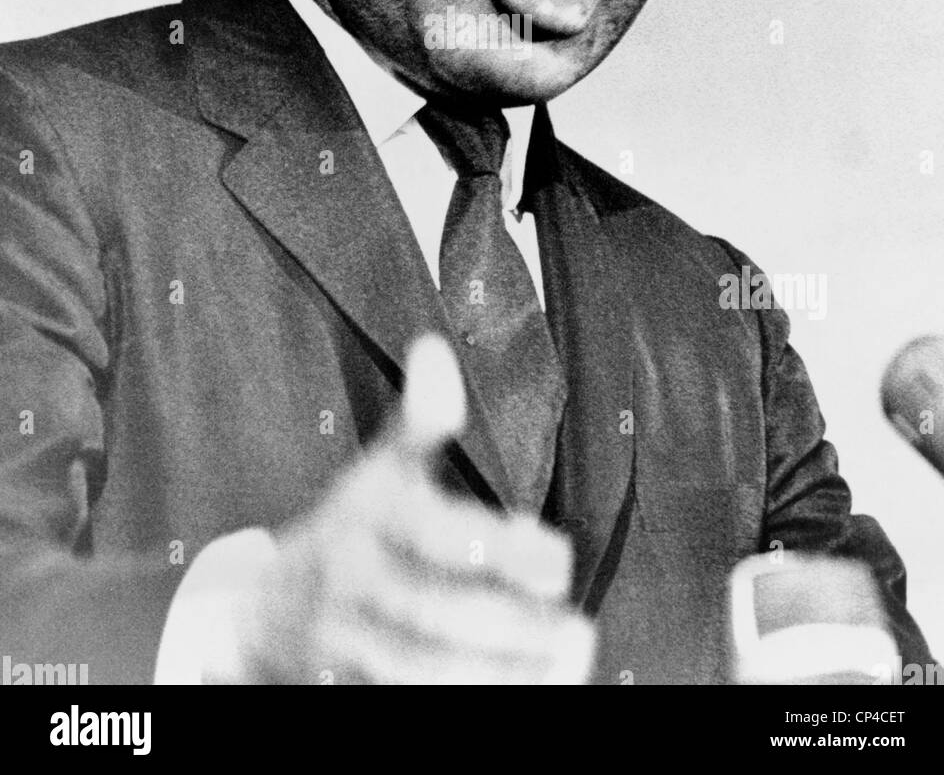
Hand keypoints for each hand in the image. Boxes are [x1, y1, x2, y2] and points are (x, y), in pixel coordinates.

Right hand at [238, 334, 593, 683]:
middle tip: (576, 624)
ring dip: (498, 672)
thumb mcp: (381, 467)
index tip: (558, 558)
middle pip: (433, 609)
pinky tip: (522, 687)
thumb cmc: (352, 528)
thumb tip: (435, 348)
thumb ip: (421, 419)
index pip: (432, 531)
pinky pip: (406, 699)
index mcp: (368, 513)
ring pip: (421, 668)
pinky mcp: (348, 685)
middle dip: (511, 622)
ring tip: (562, 661)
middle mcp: (352, 578)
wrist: (261, 610)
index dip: (499, 547)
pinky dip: (466, 699)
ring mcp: (346, 640)